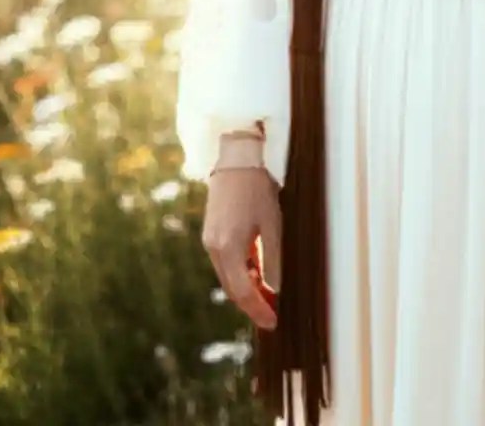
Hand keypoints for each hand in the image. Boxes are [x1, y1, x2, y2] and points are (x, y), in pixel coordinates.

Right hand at [202, 166, 280, 329]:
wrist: (237, 161)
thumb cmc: (259, 190)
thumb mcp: (272, 226)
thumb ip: (272, 260)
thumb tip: (275, 290)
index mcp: (229, 247)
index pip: (243, 292)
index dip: (258, 310)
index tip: (273, 323)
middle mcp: (214, 248)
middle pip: (232, 288)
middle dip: (252, 305)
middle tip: (272, 317)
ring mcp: (209, 241)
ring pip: (228, 277)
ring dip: (246, 290)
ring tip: (269, 298)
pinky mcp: (211, 235)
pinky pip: (225, 264)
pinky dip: (241, 274)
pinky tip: (257, 275)